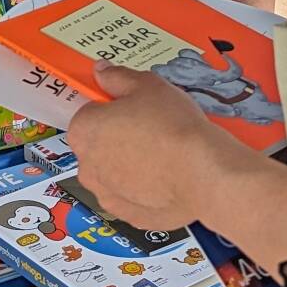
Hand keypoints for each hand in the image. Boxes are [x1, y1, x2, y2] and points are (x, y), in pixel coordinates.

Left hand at [67, 60, 245, 230]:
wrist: (202, 172)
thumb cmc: (172, 126)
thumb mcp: (146, 85)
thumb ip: (117, 77)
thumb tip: (101, 71)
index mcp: (85, 130)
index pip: (86, 113)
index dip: (109, 108)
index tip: (128, 106)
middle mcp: (87, 166)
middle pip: (97, 144)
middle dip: (116, 136)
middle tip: (148, 126)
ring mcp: (107, 194)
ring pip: (112, 173)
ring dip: (127, 164)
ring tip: (160, 153)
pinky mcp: (128, 216)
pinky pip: (130, 196)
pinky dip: (142, 188)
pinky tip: (165, 177)